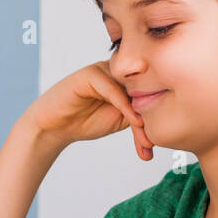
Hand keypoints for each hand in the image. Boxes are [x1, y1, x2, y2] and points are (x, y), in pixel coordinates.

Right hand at [23, 60, 155, 159]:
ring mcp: (104, 70)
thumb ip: (138, 114)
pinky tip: (133, 121)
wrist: (54, 128)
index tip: (154, 146)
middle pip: (142, 90)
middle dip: (149, 119)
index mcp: (125, 80)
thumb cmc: (84, 122)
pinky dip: (126, 105)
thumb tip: (164, 121)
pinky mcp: (90, 73)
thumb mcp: (119, 120)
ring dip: (140, 115)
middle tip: (151, 145)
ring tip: (144, 138)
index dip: (155, 118)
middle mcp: (117, 72)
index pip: (148, 93)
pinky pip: (113, 88)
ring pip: (131, 90)